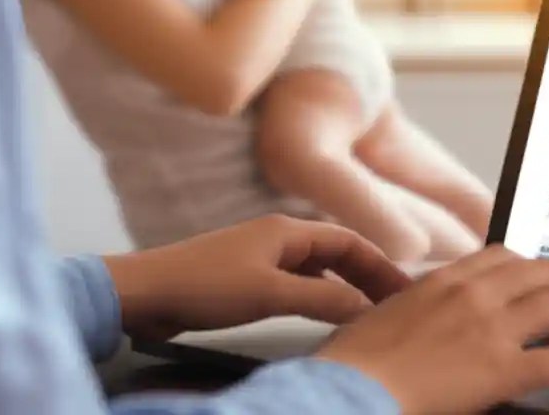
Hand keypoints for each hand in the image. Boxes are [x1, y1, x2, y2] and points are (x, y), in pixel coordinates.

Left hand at [103, 215, 410, 341]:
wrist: (143, 293)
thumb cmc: (201, 285)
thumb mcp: (270, 293)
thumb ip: (322, 299)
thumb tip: (365, 307)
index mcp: (288, 230)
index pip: (351, 242)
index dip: (381, 265)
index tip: (405, 290)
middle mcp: (279, 238)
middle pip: (338, 253)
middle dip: (368, 276)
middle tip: (394, 303)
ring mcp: (261, 258)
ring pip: (318, 270)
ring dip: (345, 288)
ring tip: (368, 312)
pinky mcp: (246, 279)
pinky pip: (297, 285)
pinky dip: (319, 298)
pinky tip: (324, 317)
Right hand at [316, 246, 548, 414]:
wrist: (343, 390)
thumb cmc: (354, 363)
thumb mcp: (389, 312)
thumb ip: (424, 304)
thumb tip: (436, 313)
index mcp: (447, 279)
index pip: (507, 256)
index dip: (536, 270)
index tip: (548, 281)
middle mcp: (475, 294)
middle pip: (543, 274)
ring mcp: (491, 328)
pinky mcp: (502, 368)